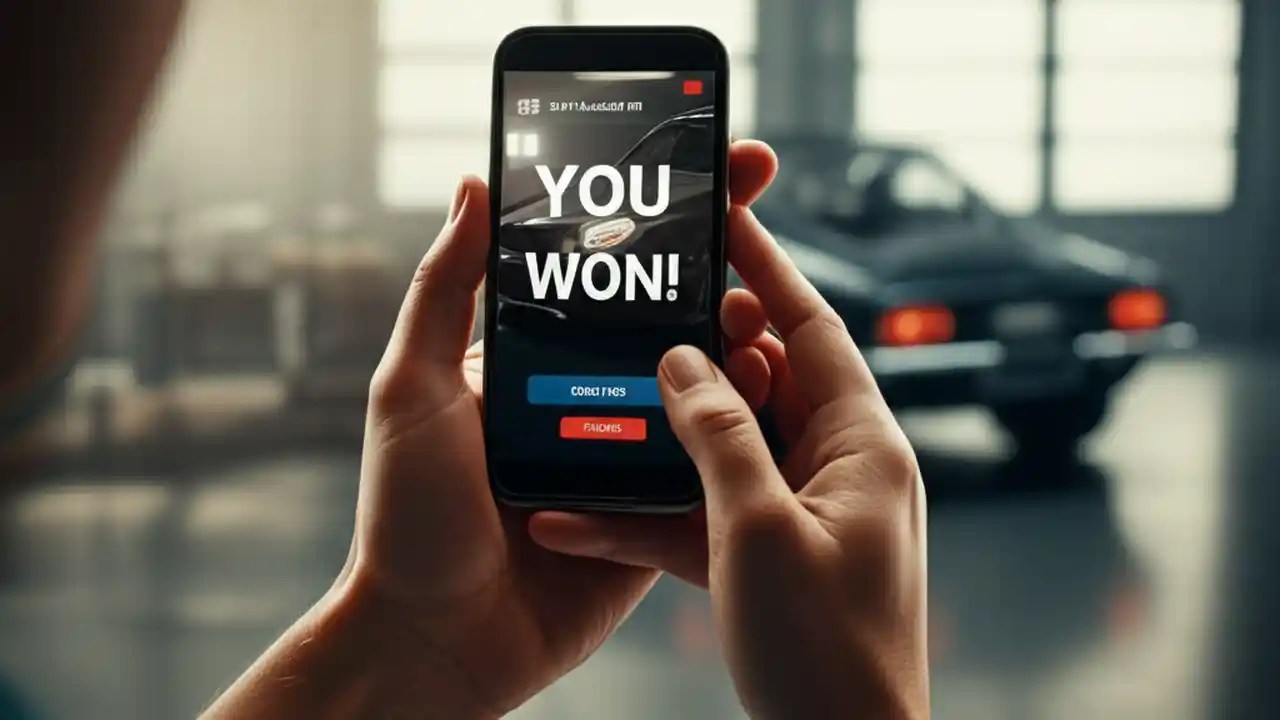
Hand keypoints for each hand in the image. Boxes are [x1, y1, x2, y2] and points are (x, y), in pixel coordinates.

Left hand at [205, 141, 781, 718]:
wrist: (435, 639)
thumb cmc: (407, 517)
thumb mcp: (410, 387)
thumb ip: (443, 291)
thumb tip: (474, 187)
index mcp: (529, 358)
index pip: (597, 270)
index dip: (651, 217)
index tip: (703, 169)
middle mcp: (580, 397)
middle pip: (660, 321)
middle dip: (712, 273)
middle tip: (748, 235)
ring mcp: (618, 454)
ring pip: (694, 388)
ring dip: (734, 346)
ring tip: (759, 319)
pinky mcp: (648, 514)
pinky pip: (702, 464)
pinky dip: (736, 429)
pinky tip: (762, 396)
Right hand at [529, 148, 929, 717]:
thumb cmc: (824, 651)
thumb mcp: (759, 529)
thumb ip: (720, 435)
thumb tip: (686, 361)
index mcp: (862, 446)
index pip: (812, 330)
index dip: (769, 271)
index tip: (729, 219)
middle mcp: (838, 470)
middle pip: (763, 382)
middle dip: (700, 351)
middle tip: (641, 313)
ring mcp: (802, 514)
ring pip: (724, 449)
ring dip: (661, 438)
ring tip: (600, 407)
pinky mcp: (767, 558)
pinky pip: (704, 515)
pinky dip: (650, 515)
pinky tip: (579, 519)